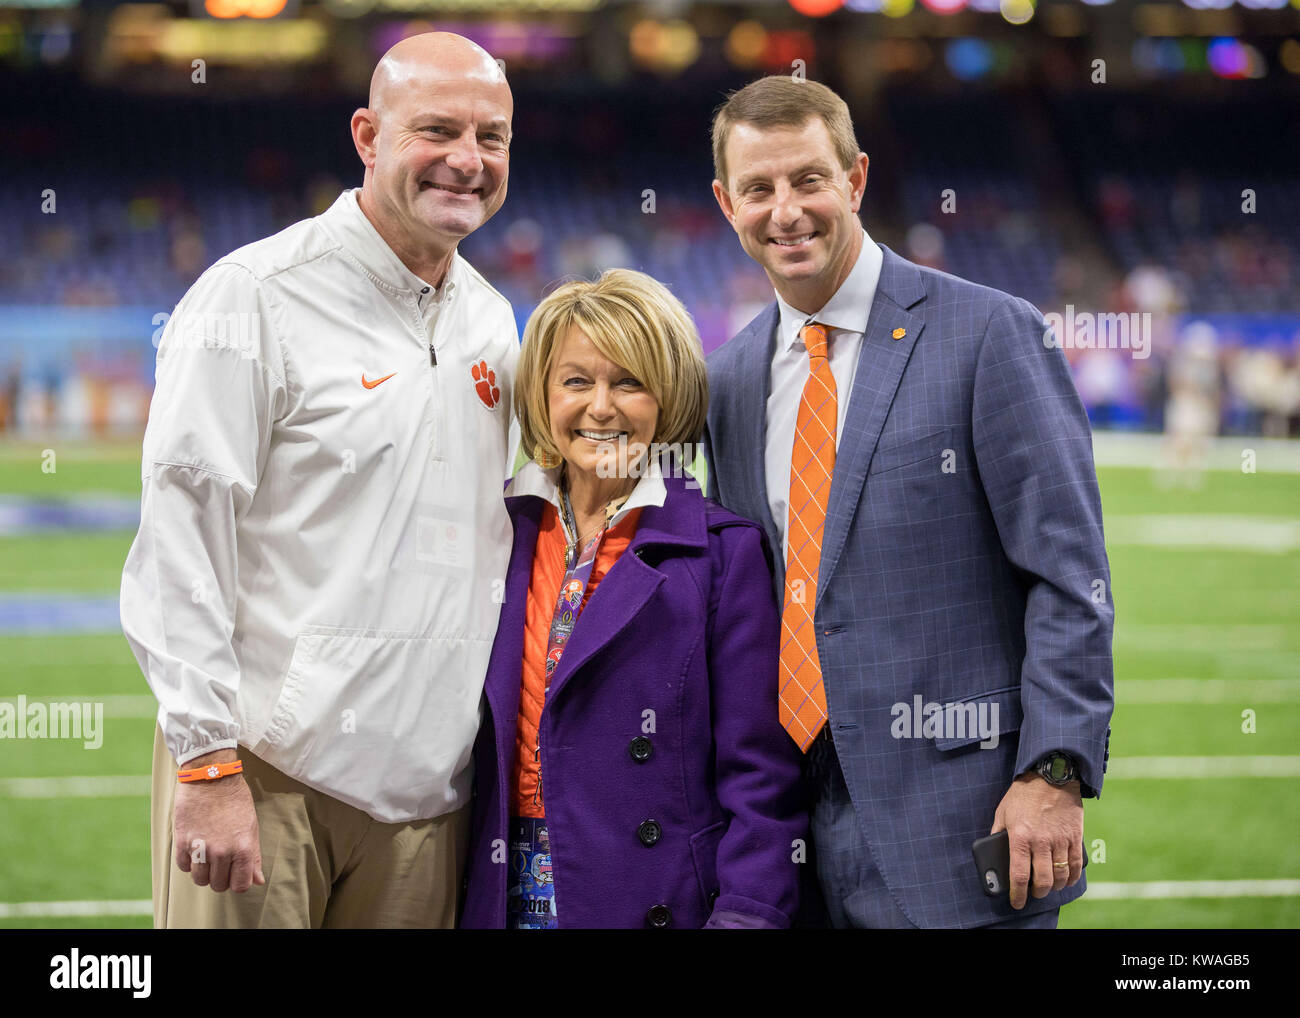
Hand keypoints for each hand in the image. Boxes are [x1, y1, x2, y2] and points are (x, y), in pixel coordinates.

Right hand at [173, 749, 264, 892]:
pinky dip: (188, 862)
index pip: (240, 885)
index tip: (235, 874)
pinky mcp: (182, 841)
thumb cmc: (235, 799)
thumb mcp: (251, 826)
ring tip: (207, 855)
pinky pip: (183, 867)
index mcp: (243, 848)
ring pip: (199, 880)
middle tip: (221, 862)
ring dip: (203, 872)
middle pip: (218, 885)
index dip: (238, 882)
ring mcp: (200, 847)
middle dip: (220, 877)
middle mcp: (221, 851)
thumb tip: (258, 880)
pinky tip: (195, 847)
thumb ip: (254, 856)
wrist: (211, 776)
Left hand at [990, 772, 1082, 909]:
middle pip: (1042, 880)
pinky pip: (1075, 864)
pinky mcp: (1075, 837)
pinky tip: (1067, 880)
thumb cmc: (1023, 793)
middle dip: (1037, 893)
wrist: (1050, 775)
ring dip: (1054, 887)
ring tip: (1048, 887)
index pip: (1019, 875)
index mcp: (1020, 837)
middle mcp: (1041, 842)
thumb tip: (994, 850)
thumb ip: (998, 832)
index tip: (1016, 902)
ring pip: (1060, 875)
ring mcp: (1060, 840)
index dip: (1018, 894)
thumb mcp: (1003, 811)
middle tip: (1033, 894)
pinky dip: (1072, 877)